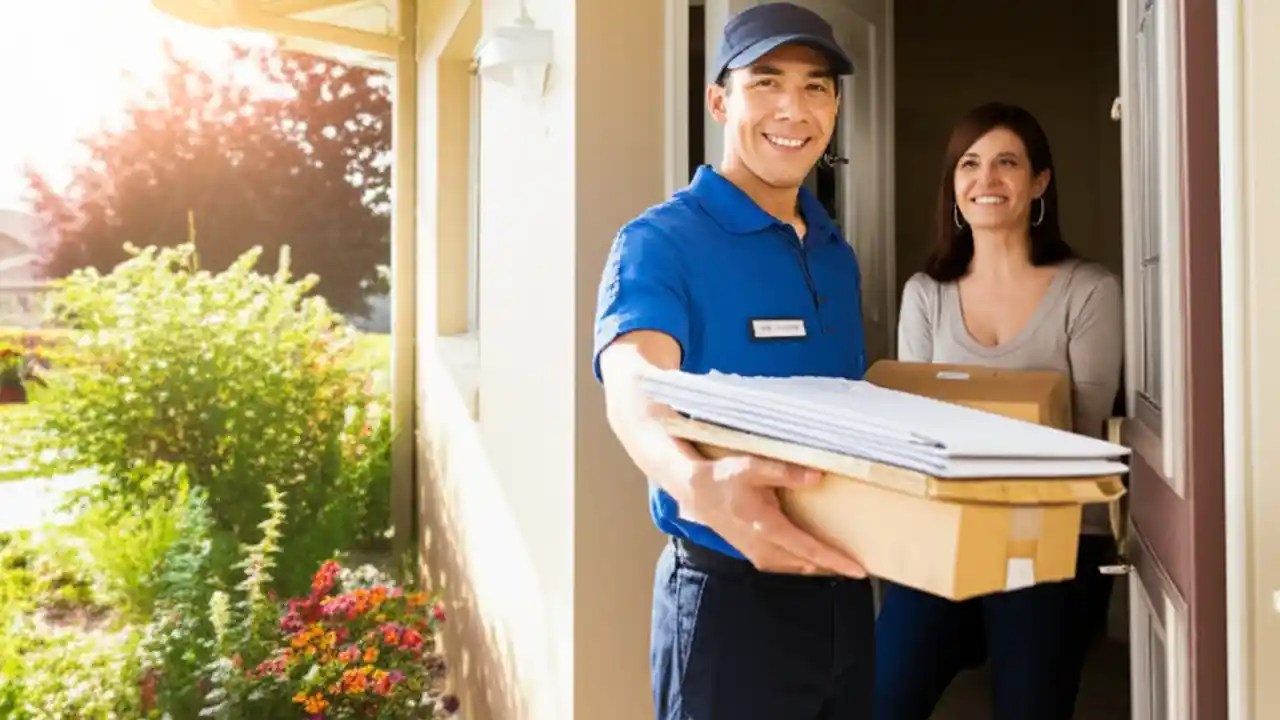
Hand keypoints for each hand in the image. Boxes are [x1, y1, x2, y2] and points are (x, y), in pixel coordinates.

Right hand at [683, 454, 866, 577]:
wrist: (697, 493)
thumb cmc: (724, 478)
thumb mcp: (751, 466)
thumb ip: (785, 472)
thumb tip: (817, 477)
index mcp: (766, 526)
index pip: (808, 549)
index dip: (835, 560)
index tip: (858, 569)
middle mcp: (763, 546)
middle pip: (806, 564)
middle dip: (833, 567)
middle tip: (859, 568)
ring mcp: (757, 553)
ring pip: (796, 568)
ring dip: (819, 567)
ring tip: (842, 564)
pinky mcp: (754, 554)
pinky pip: (785, 566)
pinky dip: (803, 565)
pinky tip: (814, 560)